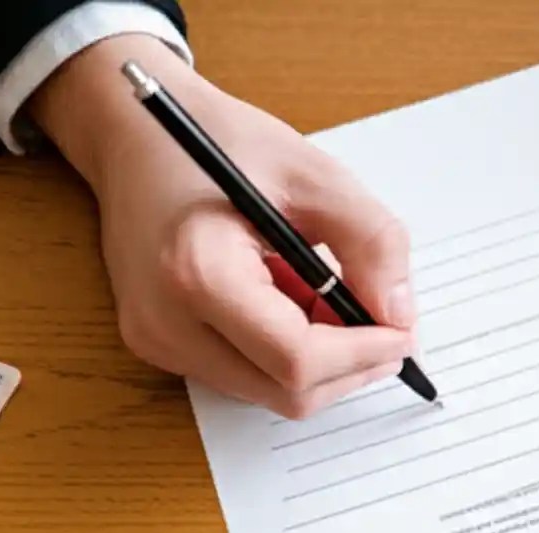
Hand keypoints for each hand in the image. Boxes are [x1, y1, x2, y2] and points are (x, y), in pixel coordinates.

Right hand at [31, 35, 416, 418]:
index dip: (363, 354)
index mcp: (198, 271)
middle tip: (381, 318)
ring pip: (269, 391)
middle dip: (348, 364)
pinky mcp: (157, 346)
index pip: (297, 359)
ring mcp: (156, 341)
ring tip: (324, 292)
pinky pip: (243, 374)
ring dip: (318, 359)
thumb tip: (399, 313)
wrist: (135, 134)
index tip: (402, 332)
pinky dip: (285, 352)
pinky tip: (289, 297)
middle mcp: (166, 322)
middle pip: (286, 392)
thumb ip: (371, 242)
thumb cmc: (219, 142)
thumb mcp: (313, 175)